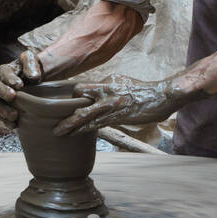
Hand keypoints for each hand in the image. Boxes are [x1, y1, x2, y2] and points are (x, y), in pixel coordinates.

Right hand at [0, 50, 42, 125]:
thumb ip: (31, 64)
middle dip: (2, 92)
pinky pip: (1, 117)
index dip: (10, 79)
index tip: (20, 85)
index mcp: (4, 71)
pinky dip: (7, 122)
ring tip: (14, 115)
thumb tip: (33, 77)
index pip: (4, 73)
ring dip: (3, 110)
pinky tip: (14, 125)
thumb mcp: (31, 60)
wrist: (34, 80)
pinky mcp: (3, 110)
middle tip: (12, 97)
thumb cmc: (31, 68)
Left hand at [54, 73, 199, 135]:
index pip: (81, 88)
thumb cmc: (143, 91)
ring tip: (59, 133)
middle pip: (78, 102)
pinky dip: (86, 130)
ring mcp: (112, 104)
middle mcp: (107, 92)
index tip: (62, 105)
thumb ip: (106, 87)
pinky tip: (77, 135)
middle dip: (65, 115)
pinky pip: (98, 125)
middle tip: (53, 125)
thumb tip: (93, 93)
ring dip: (71, 126)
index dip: (71, 97)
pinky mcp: (119, 117)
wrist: (163, 96)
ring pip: (86, 116)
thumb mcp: (122, 82)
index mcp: (107, 82)